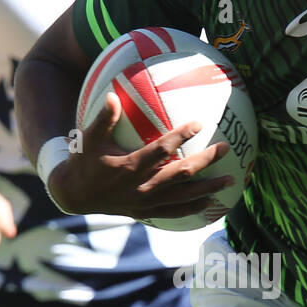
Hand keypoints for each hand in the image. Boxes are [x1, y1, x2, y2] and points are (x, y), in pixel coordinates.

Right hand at [47, 93, 231, 220]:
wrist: (76, 195)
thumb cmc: (84, 162)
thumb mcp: (88, 139)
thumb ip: (103, 118)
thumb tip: (111, 94)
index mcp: (130, 167)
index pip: (161, 150)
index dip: (180, 136)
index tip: (198, 123)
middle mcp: (142, 187)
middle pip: (181, 174)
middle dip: (205, 161)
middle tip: (225, 148)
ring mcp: (146, 203)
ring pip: (184, 197)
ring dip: (209, 188)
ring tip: (231, 180)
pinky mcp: (147, 212)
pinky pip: (175, 212)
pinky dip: (194, 208)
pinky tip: (210, 202)